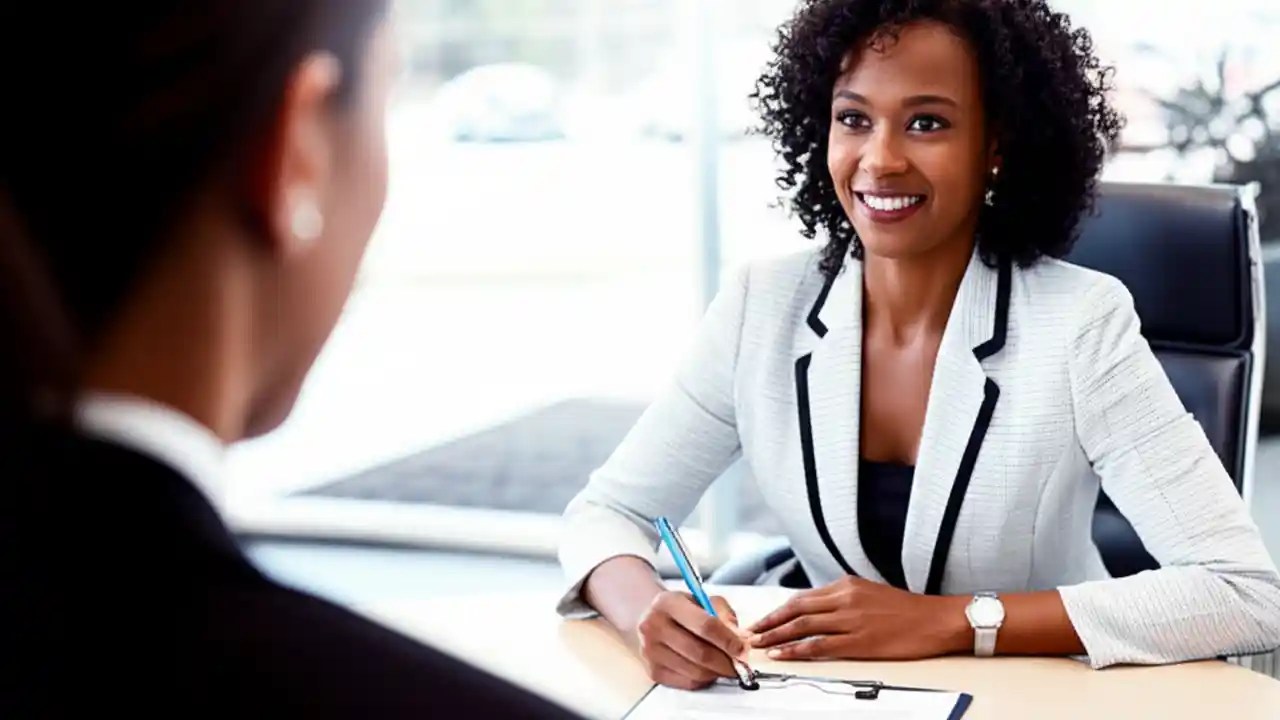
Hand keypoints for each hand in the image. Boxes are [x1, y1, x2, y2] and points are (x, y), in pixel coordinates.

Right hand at [635, 591, 748, 689]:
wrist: (648, 618)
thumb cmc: (680, 609)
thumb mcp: (702, 600)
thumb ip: (724, 615)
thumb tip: (742, 639)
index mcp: (668, 603)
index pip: (705, 626)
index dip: (728, 640)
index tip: (743, 648)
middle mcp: (654, 627)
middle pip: (701, 653)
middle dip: (726, 662)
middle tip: (740, 664)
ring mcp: (651, 652)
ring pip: (696, 671)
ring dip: (717, 672)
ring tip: (725, 665)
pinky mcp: (653, 672)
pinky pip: (688, 682)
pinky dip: (705, 679)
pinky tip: (708, 669)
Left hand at [748, 576, 968, 660]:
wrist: (935, 620)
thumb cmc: (906, 609)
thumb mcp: (869, 593)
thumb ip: (842, 599)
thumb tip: (817, 609)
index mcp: (845, 585)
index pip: (801, 597)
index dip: (778, 610)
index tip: (762, 619)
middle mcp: (844, 598)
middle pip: (796, 609)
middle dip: (770, 622)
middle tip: (752, 633)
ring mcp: (851, 619)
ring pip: (803, 626)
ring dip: (777, 636)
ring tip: (760, 644)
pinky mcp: (859, 640)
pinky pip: (820, 645)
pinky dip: (797, 649)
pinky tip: (783, 654)